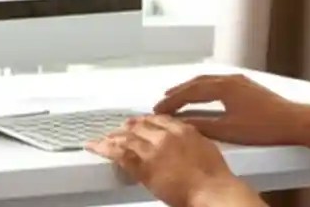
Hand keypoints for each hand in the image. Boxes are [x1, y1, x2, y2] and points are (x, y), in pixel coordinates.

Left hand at [86, 114, 254, 206]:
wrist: (212, 189)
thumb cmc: (214, 177)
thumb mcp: (207, 149)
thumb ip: (192, 142)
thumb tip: (187, 143)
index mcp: (183, 130)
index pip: (159, 119)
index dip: (146, 120)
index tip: (140, 122)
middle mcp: (166, 135)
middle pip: (140, 126)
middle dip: (128, 127)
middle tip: (119, 129)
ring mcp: (153, 149)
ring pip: (126, 138)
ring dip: (113, 137)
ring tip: (103, 138)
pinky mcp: (144, 165)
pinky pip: (119, 154)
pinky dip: (104, 149)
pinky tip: (94, 146)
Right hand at [153, 73, 302, 145]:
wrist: (293, 122)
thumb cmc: (264, 126)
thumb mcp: (228, 131)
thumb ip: (204, 126)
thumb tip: (184, 125)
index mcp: (223, 87)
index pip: (190, 92)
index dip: (172, 101)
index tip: (159, 108)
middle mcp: (230, 79)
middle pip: (197, 83)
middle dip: (178, 92)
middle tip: (163, 101)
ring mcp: (240, 81)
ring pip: (208, 81)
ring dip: (192, 88)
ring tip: (179, 96)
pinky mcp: (247, 87)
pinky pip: (219, 83)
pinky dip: (206, 88)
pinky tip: (205, 95)